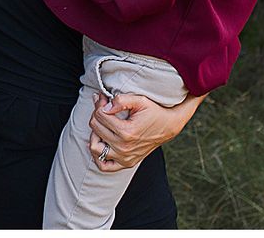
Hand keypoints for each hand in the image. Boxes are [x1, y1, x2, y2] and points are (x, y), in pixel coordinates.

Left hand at [87, 92, 202, 171]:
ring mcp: (124, 158)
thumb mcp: (140, 100)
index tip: (103, 98)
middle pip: (95, 128)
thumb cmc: (154, 112)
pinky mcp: (126, 163)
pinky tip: (101, 142)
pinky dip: (98, 155)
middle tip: (103, 106)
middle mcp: (124, 147)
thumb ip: (121, 100)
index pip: (100, 115)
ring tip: (102, 124)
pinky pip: (104, 165)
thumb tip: (104, 106)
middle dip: (96, 113)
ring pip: (95, 147)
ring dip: (94, 133)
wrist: (169, 126)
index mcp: (127, 132)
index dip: (99, 103)